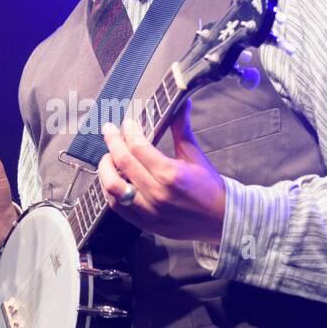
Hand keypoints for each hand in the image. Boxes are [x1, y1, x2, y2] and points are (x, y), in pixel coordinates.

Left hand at [97, 100, 226, 243]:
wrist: (220, 219)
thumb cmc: (209, 188)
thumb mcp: (195, 156)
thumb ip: (182, 129)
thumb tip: (182, 104)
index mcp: (171, 174)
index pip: (138, 146)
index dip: (129, 130)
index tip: (127, 122)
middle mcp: (157, 194)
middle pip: (122, 162)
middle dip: (112, 142)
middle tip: (109, 130)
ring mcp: (149, 211)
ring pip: (113, 187)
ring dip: (106, 168)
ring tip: (108, 157)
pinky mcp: (145, 223)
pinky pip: (118, 206)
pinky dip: (111, 190)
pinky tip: (114, 178)